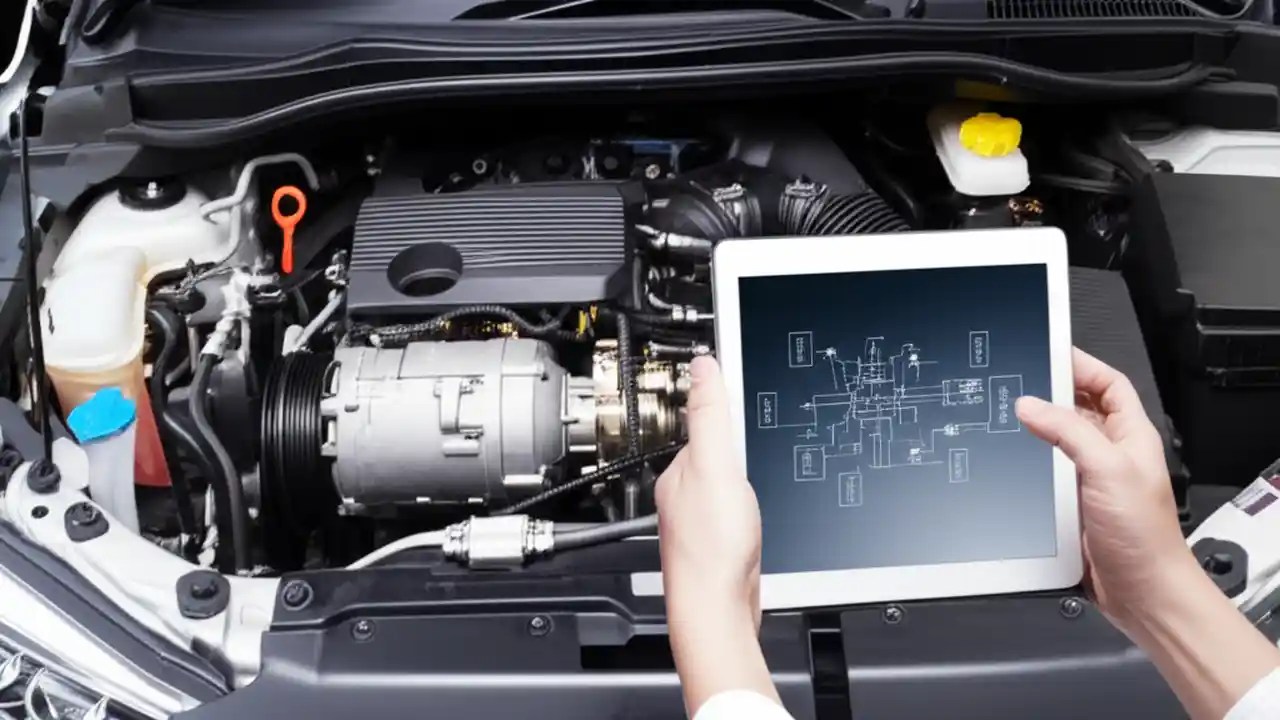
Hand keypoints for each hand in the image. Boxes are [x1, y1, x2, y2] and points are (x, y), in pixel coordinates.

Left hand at [656, 355, 779, 713]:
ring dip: (740, 475)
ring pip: (723, 483)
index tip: (738, 385)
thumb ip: (710, 415)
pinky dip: (745, 503)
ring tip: (757, 469)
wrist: (717, 609)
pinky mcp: (720, 545)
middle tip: (756, 430)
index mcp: (679, 471)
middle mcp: (682, 495)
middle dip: (733, 442)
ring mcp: (700, 521)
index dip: (722, 404)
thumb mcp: (716, 465)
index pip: (701, 423)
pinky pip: (733, 511)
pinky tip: (755, 513)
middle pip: (713, 452)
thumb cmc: (711, 546)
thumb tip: (702, 363)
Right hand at [1018, 349, 1279, 718]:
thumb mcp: (1108, 470)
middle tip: (1014, 381)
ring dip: (1031, 432)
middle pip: (1074, 409)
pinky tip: (1008, 463)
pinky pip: (1042, 475)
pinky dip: (1024, 466)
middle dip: (1046, 394)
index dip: (1080, 364)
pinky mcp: (1068, 506)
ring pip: (1053, 442)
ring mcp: (1087, 480)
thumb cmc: (1144, 539)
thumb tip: (1031, 405)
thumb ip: (1069, 432)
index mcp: (1130, 436)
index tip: (1047, 350)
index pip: (1107, 383)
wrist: (1141, 594)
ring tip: (1003, 417)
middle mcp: (1109, 454)